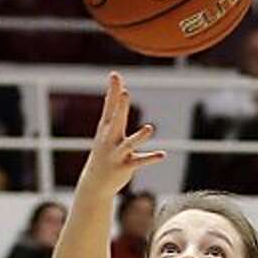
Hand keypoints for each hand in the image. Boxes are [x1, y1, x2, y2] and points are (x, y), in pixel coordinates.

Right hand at [80, 72, 164, 198]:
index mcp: (106, 128)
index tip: (115, 75)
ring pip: (129, 144)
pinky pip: (140, 162)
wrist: (95, 182)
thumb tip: (121, 90)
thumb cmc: (104, 151)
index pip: (110, 106)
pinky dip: (151, 158)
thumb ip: (115, 111)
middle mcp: (110, 139)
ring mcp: (117, 153)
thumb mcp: (107, 131)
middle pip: (116, 120)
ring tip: (149, 128)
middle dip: (121, 107)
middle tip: (125, 93)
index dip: (113, 91)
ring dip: (140, 137)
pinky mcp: (125, 166)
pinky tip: (162, 154)